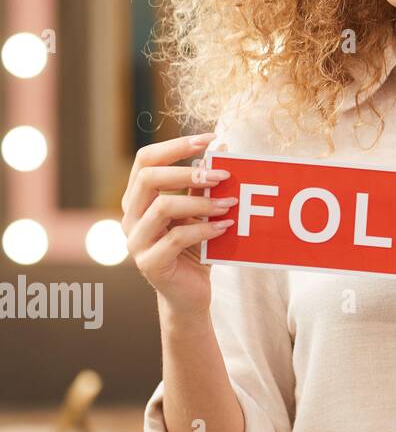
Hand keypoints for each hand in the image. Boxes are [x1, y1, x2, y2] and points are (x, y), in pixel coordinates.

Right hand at [121, 132, 237, 317]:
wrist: (190, 293)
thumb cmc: (195, 247)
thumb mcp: (199, 211)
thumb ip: (202, 185)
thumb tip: (223, 149)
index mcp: (139, 198)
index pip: (145, 160)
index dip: (175, 145)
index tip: (209, 138)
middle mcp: (130, 217)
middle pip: (147, 178)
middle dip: (187, 172)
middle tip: (223, 176)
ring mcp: (136, 241)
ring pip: (162, 207)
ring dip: (201, 202)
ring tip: (230, 205)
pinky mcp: (149, 264)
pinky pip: (176, 238)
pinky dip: (204, 229)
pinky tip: (225, 227)